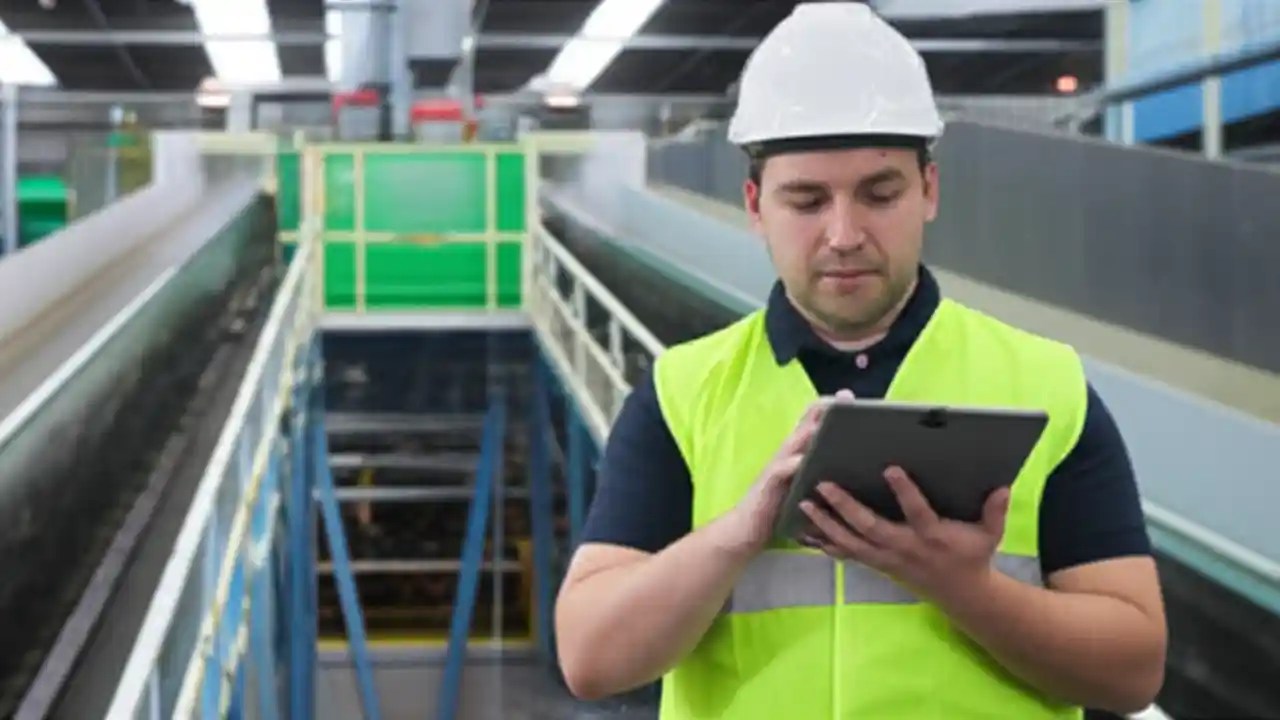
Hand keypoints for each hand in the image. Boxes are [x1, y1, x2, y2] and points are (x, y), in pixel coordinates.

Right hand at [713, 389, 854, 556]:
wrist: (744, 531)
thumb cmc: (779, 513)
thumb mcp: (806, 493)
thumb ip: (823, 480)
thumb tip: (856, 476)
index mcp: (797, 454)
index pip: (812, 422)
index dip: (830, 408)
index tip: (850, 398)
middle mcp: (787, 454)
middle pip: (806, 423)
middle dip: (826, 409)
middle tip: (847, 398)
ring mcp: (777, 466)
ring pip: (796, 441)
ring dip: (814, 430)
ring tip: (834, 420)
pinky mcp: (769, 483)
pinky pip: (783, 469)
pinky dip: (795, 463)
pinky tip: (806, 460)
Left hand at [799, 465, 1009, 603]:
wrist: (961, 596)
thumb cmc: (973, 556)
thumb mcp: (990, 535)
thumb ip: (994, 511)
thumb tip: (1003, 487)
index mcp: (932, 535)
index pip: (917, 511)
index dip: (905, 491)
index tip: (890, 468)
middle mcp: (905, 547)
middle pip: (870, 527)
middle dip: (845, 506)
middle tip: (824, 484)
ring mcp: (887, 558)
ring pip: (851, 542)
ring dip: (826, 523)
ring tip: (805, 503)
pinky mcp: (877, 564)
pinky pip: (847, 554)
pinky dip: (825, 543)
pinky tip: (804, 530)